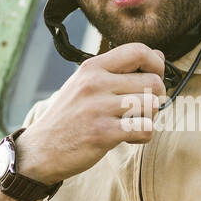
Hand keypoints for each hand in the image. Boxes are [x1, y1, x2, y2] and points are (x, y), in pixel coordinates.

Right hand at [17, 42, 166, 184]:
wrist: (40, 150)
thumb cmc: (68, 117)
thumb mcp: (86, 84)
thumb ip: (119, 70)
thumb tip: (160, 55)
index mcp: (92, 67)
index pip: (138, 50)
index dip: (156, 64)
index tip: (153, 78)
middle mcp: (95, 83)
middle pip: (153, 81)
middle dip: (156, 98)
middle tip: (142, 110)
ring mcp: (99, 108)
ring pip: (152, 105)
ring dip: (149, 118)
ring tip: (132, 124)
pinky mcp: (103, 133)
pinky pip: (145, 129)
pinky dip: (143, 136)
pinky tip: (128, 137)